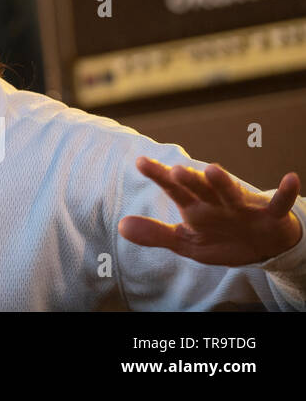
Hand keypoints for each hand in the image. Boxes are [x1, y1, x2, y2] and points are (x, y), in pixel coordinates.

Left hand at [119, 156, 302, 265]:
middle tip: (176, 170)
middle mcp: (216, 201)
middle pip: (201, 188)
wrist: (261, 248)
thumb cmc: (220, 238)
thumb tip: (121, 226)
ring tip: (212, 169)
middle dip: (190, 179)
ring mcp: (243, 207)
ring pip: (232, 193)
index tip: (140, 162)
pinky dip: (285, 193)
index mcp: (196, 207)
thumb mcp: (186, 242)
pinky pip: (279, 204)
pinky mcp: (270, 216)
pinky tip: (290, 178)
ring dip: (224, 182)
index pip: (174, 190)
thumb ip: (156, 234)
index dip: (158, 176)